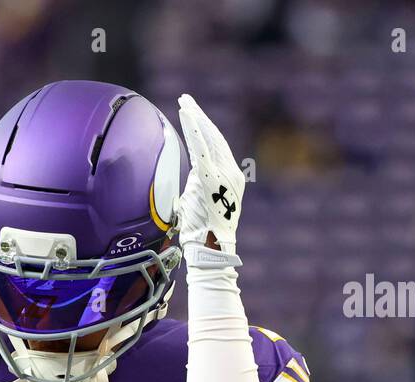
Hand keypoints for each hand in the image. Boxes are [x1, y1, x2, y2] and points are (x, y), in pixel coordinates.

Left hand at [176, 94, 243, 260]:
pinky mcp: (212, 178)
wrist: (209, 249)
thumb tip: (191, 174)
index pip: (214, 146)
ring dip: (195, 118)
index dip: (202, 128)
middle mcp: (230, 172)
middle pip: (213, 137)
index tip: (191, 113)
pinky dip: (194, 131)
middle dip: (198, 116)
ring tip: (184, 102)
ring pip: (208, 138)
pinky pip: (202, 149)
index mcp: (228, 177)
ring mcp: (224, 174)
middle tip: (185, 98)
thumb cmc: (199, 232)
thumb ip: (196, 185)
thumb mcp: (197, 203)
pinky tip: (188, 115)